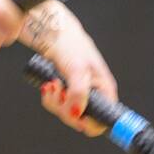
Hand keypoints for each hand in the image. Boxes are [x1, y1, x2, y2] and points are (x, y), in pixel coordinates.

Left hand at [36, 21, 118, 137]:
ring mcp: (78, 92)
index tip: (75, 114)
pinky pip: (57, 105)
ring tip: (53, 85)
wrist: (50, 30)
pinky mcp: (65, 90)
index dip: (89, 123)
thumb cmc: (69, 43)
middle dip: (66, 109)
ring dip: (56, 102)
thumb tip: (76, 115)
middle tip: (60, 91)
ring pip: (67, 113)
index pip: (103, 120)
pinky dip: (50, 98)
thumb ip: (79, 93)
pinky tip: (49, 86)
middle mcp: (93, 93)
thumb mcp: (77, 68)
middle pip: (82, 120)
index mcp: (104, 89)